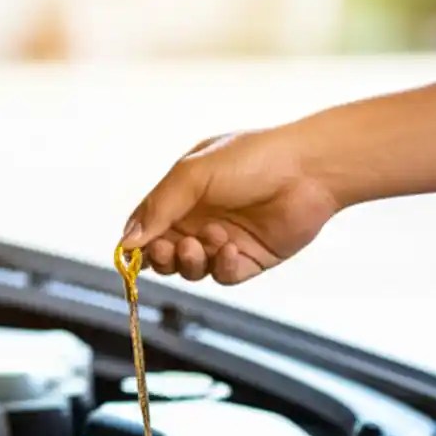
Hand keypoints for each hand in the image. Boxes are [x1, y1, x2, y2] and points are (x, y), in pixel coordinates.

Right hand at [120, 129, 342, 284]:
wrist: (310, 169)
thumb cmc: (252, 159)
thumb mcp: (193, 174)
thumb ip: (158, 208)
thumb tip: (125, 242)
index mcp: (182, 195)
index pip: (146, 226)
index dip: (136, 241)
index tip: (132, 251)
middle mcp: (199, 220)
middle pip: (163, 254)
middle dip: (161, 256)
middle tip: (170, 248)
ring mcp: (223, 241)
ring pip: (190, 269)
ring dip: (190, 261)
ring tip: (205, 244)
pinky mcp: (249, 260)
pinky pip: (223, 276)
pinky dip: (222, 266)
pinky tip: (231, 249)